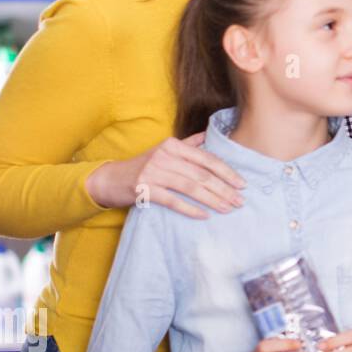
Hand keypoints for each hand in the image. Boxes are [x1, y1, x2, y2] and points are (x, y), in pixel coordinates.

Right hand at [85, 132, 245, 218]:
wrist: (110, 179)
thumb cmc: (143, 166)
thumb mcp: (165, 151)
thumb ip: (188, 144)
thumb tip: (209, 136)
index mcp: (173, 145)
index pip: (207, 159)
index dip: (227, 172)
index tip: (242, 184)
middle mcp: (164, 156)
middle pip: (202, 174)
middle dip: (224, 189)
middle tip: (240, 201)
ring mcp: (153, 172)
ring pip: (191, 188)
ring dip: (212, 200)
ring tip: (227, 209)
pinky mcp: (144, 189)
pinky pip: (173, 201)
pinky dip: (190, 209)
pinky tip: (204, 216)